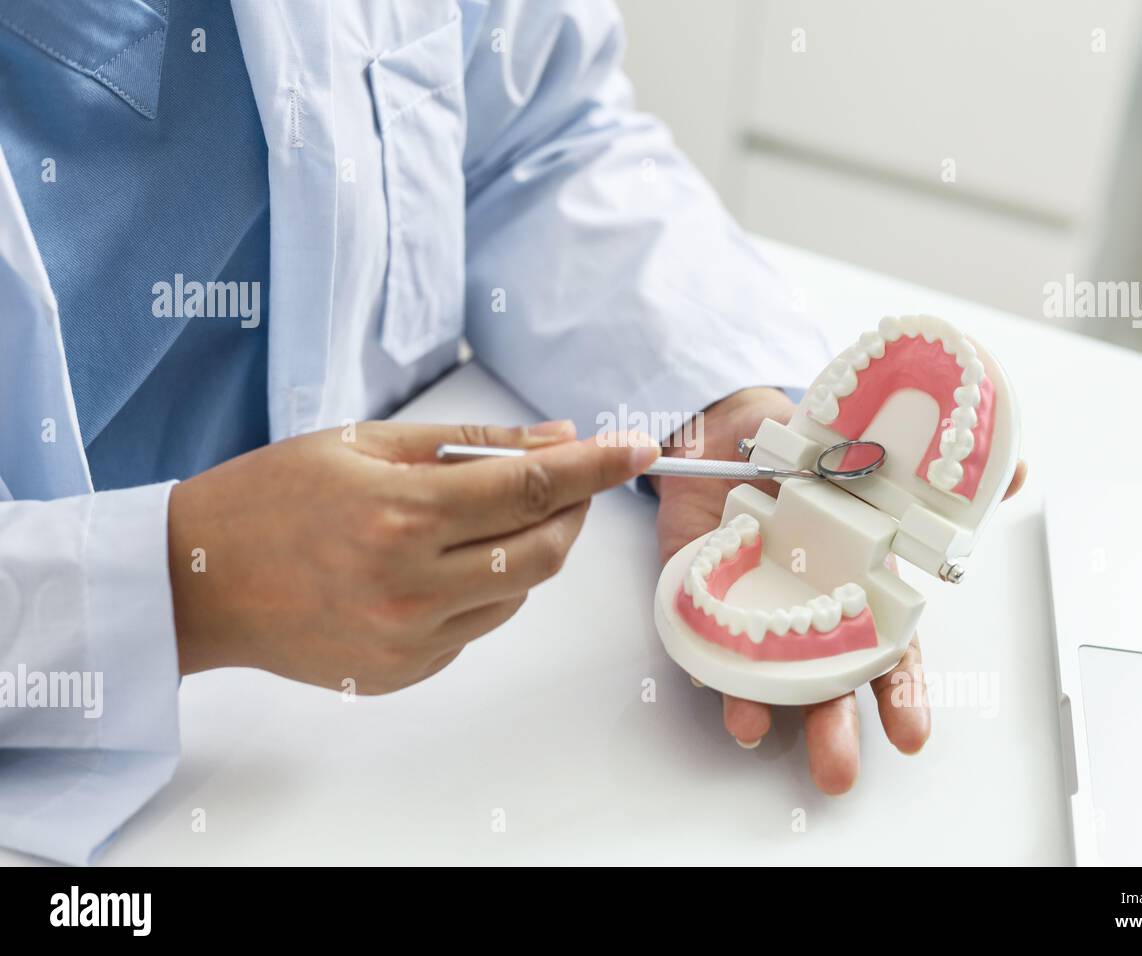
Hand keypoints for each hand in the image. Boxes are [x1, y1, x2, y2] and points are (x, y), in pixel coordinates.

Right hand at [170, 420, 659, 692]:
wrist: (196, 581)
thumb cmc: (272, 495)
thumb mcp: (367, 443)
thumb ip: (471, 443)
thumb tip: (557, 437)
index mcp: (402, 514)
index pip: (532, 488)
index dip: (595, 466)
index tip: (635, 447)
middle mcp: (413, 585)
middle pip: (544, 551)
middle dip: (573, 511)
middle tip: (569, 482)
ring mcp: (410, 637)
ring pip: (518, 592)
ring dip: (529, 549)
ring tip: (487, 516)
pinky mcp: (405, 670)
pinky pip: (479, 623)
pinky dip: (486, 587)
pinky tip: (443, 562)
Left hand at [653, 388, 1025, 793]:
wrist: (739, 431)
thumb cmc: (816, 460)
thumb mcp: (882, 459)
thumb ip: (947, 474)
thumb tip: (1020, 470)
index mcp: (863, 592)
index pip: (890, 657)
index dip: (903, 695)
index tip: (911, 735)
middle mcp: (814, 615)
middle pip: (831, 685)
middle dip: (836, 731)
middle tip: (837, 772)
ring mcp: (761, 613)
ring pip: (767, 677)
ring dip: (764, 711)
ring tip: (755, 733)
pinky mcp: (708, 601)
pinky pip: (706, 641)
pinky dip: (706, 663)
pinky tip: (708, 678)